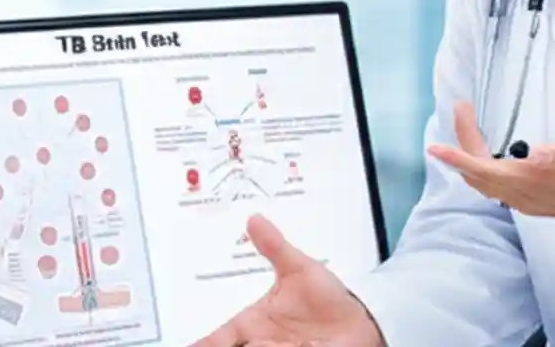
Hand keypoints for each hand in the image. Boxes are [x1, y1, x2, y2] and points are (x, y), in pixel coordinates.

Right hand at [190, 214, 383, 346]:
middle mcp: (259, 344)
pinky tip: (286, 345)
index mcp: (251, 325)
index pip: (217, 340)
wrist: (361, 320)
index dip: (204, 344)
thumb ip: (274, 247)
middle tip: (237, 339)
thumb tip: (255, 219)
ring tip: (267, 340)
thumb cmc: (327, 298)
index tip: (194, 345)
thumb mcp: (299, 268)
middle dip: (230, 346)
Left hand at [427, 101, 554, 227]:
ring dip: (469, 159)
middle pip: (477, 175)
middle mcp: (523, 195)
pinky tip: (488, 159)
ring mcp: (527, 201)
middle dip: (462, 145)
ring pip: (484, 184)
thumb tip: (535, 154)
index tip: (436, 147)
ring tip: (468, 128)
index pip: (482, 169)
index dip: (457, 157)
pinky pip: (496, 188)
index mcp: (531, 181)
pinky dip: (482, 170)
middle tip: (463, 111)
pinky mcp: (533, 202)